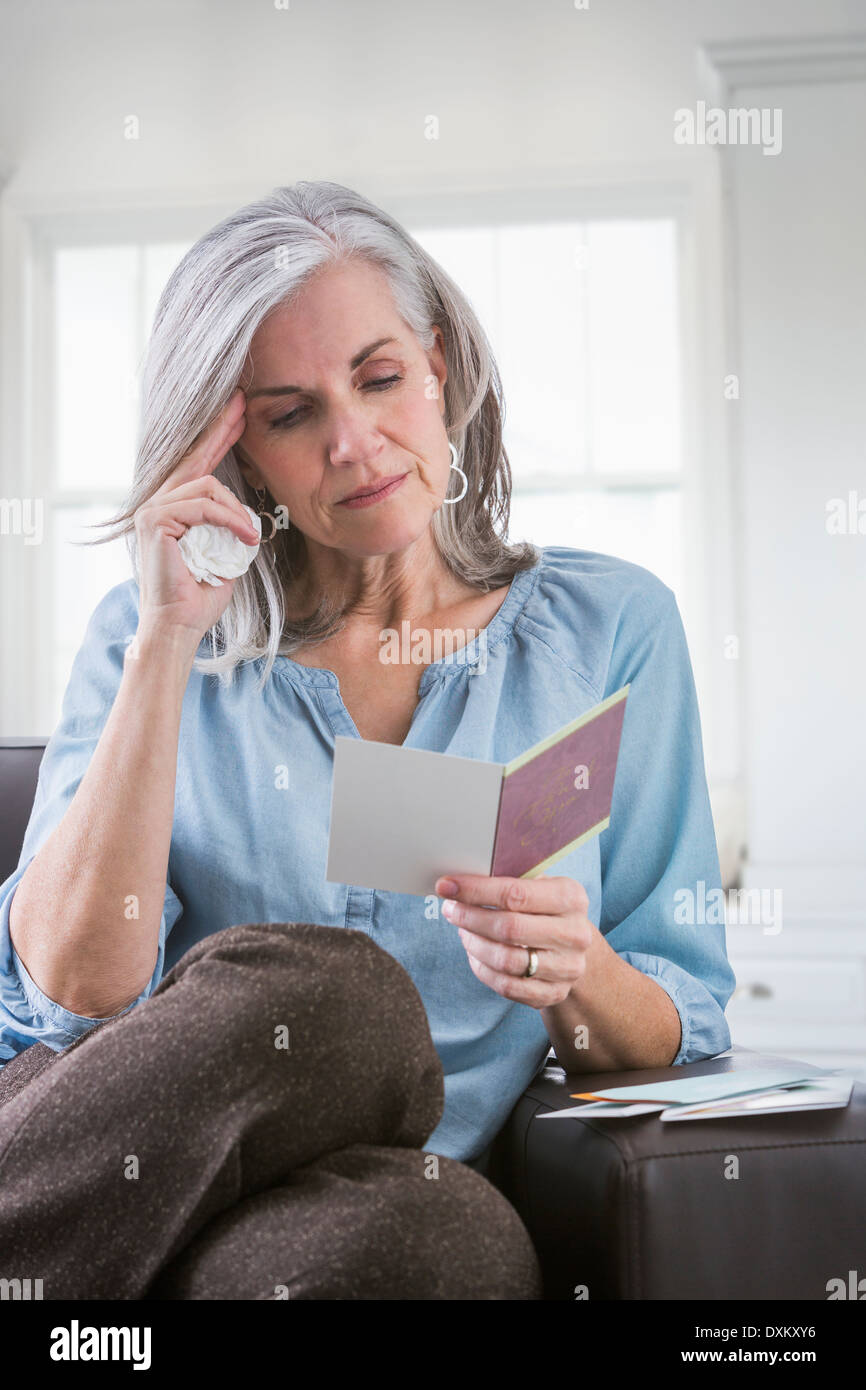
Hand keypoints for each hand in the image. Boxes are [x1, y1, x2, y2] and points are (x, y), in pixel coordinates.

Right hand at [134, 389, 258, 644]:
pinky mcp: (155, 521)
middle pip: (195, 458)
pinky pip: (203, 507)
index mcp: (174, 509)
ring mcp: (153, 510)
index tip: (237, 412)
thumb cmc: (201, 594)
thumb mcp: (226, 552)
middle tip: (241, 406)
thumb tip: (248, 511)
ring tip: (249, 535)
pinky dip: (229, 520)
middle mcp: (158, 503)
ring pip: (206, 487)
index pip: (197, 465)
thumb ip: (230, 526)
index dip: (217, 437)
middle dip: (221, 431)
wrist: (180, 624)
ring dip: (236, 510)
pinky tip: (245, 536)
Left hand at [434, 873, 594, 1007]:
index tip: (447, 886)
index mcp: (571, 898)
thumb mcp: (539, 886)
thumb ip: (508, 880)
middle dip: (470, 917)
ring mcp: (567, 967)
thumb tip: (461, 880)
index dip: (476, 890)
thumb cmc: (545, 909)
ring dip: (474, 944)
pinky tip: (475, 954)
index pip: (516, 894)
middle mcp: (574, 934)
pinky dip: (482, 969)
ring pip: (505, 960)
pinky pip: (506, 986)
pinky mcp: (554, 993)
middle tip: (450, 909)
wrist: (573, 948)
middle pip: (509, 929)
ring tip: (463, 931)